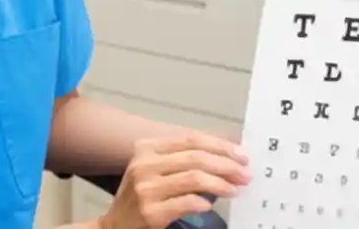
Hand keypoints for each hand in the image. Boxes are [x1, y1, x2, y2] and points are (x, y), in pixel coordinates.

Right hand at [98, 132, 249, 228]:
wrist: (113, 227)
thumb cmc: (139, 197)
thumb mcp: (153, 170)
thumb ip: (181, 159)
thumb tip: (225, 154)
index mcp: (147, 148)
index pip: (191, 139)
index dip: (220, 145)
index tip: (241, 155)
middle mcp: (144, 165)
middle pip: (196, 157)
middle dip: (226, 164)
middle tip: (244, 173)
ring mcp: (146, 189)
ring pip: (195, 177)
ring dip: (221, 183)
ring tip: (235, 189)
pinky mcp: (151, 212)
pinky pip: (187, 202)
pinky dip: (204, 202)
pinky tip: (211, 204)